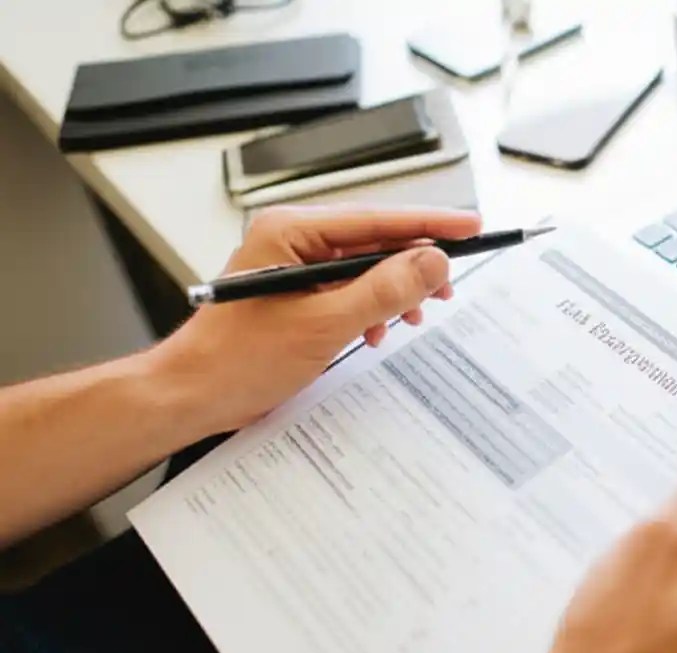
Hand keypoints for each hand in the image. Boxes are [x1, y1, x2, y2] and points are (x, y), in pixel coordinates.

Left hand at [150, 205, 481, 434]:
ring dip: (394, 292)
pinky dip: (373, 309)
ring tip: (413, 315)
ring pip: (367, 268)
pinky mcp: (299, 295)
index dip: (429, 224)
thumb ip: (383, 290)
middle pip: (375, 240)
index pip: (377, 219)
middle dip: (415, 265)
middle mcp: (293, 240)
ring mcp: (296, 267)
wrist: (193, 395)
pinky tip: (378, 331)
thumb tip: (431, 262)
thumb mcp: (323, 324)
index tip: (470, 226)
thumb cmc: (236, 359)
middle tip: (449, 284)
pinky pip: (351, 290)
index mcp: (291, 230)